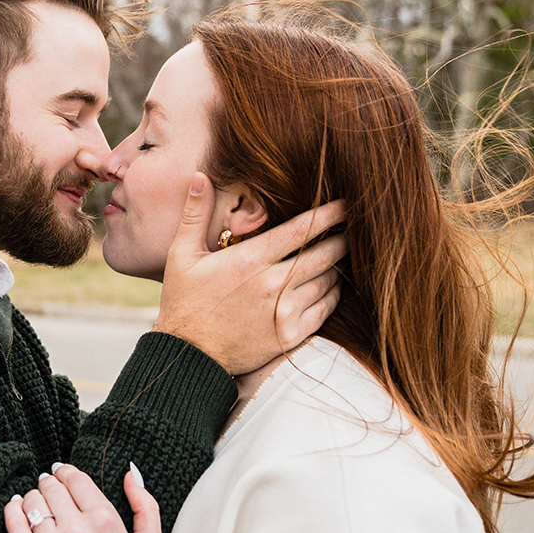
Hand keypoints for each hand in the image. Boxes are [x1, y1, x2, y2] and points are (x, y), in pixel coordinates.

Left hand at [4, 462, 161, 532]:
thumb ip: (146, 506)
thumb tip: (130, 474)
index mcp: (106, 522)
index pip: (76, 479)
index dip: (67, 472)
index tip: (63, 473)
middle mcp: (77, 532)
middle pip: (52, 488)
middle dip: (50, 482)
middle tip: (50, 486)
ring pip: (33, 503)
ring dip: (33, 497)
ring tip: (36, 501)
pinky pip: (14, 527)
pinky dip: (12, 511)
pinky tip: (15, 508)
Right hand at [154, 174, 347, 375]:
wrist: (188, 355)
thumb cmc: (184, 302)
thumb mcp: (181, 255)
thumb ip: (195, 214)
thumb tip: (199, 177)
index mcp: (250, 260)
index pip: (302, 229)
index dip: (328, 214)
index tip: (346, 204)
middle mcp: (272, 284)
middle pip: (324, 253)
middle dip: (342, 238)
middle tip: (352, 228)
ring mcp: (284, 312)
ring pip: (328, 280)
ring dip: (337, 266)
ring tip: (341, 255)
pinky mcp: (290, 335)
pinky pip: (325, 308)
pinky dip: (333, 294)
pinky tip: (330, 285)